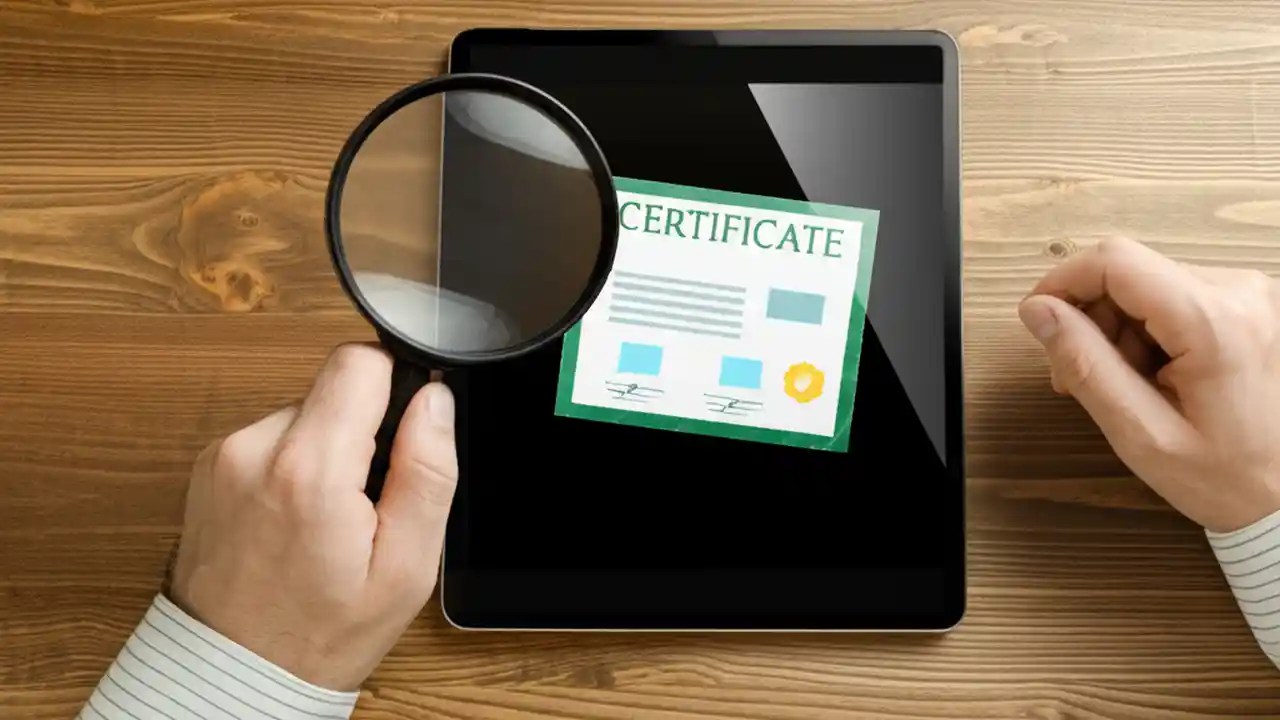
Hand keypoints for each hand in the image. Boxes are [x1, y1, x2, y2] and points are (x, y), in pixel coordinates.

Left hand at [167, 343, 456, 690]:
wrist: (235, 672)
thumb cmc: (321, 632)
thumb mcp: (406, 567)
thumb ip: (428, 472)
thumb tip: (435, 399)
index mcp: (309, 469)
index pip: (359, 361)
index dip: (396, 383)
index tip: (404, 434)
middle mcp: (254, 448)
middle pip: (334, 387)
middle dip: (364, 430)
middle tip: (367, 501)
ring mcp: (224, 455)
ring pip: (305, 413)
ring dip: (327, 450)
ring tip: (329, 518)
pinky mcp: (209, 466)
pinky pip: (273, 437)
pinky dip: (294, 465)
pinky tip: (298, 518)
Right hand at [1018, 237, 1279, 532]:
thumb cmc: (1229, 479)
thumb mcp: (1142, 433)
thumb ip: (1085, 366)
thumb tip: (1037, 311)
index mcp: (1215, 322)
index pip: (1114, 261)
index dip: (1062, 283)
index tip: (1038, 321)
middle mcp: (1241, 292)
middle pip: (1130, 273)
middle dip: (1091, 318)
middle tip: (1078, 376)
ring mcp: (1252, 295)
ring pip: (1150, 284)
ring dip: (1120, 328)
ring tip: (1125, 384)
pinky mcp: (1253, 305)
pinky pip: (1178, 296)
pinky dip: (1152, 330)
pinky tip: (1157, 374)